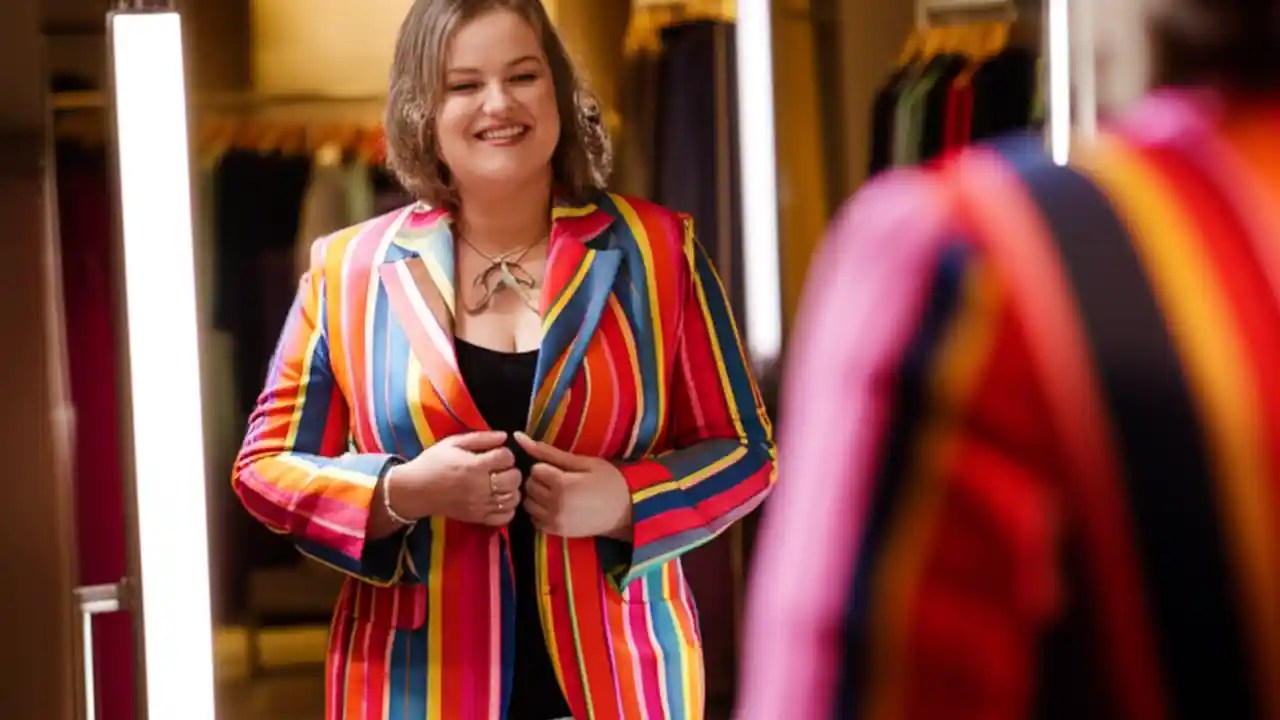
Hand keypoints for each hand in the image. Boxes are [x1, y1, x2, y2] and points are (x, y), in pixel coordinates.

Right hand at [387, 431, 520, 526]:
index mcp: (474, 466)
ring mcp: (480, 505)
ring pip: (513, 498)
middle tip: (500, 469)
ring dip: (512, 489)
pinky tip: (500, 499)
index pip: (506, 457)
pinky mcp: (477, 518)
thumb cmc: (433, 463)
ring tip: (501, 484)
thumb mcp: (453, 443)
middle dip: (511, 470)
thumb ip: (480, 438)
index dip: (505, 453)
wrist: (415, 490)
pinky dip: (508, 508)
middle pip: (514, 478)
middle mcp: (480, 487)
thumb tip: (504, 436)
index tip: (496, 454)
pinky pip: (505, 517)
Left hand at [513, 432, 631, 539]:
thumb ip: (550, 452)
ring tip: (556, 493)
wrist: (627, 511)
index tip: (561, 468)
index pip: (535, 469)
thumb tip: (519, 437)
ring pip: (528, 503)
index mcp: (562, 484)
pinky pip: (534, 520)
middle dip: (540, 480)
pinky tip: (555, 506)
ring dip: (537, 496)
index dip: (547, 466)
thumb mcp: (584, 462)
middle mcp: (554, 505)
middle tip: (559, 479)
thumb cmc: (609, 481)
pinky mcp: (556, 533)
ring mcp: (555, 521)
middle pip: (530, 486)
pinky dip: (540, 512)